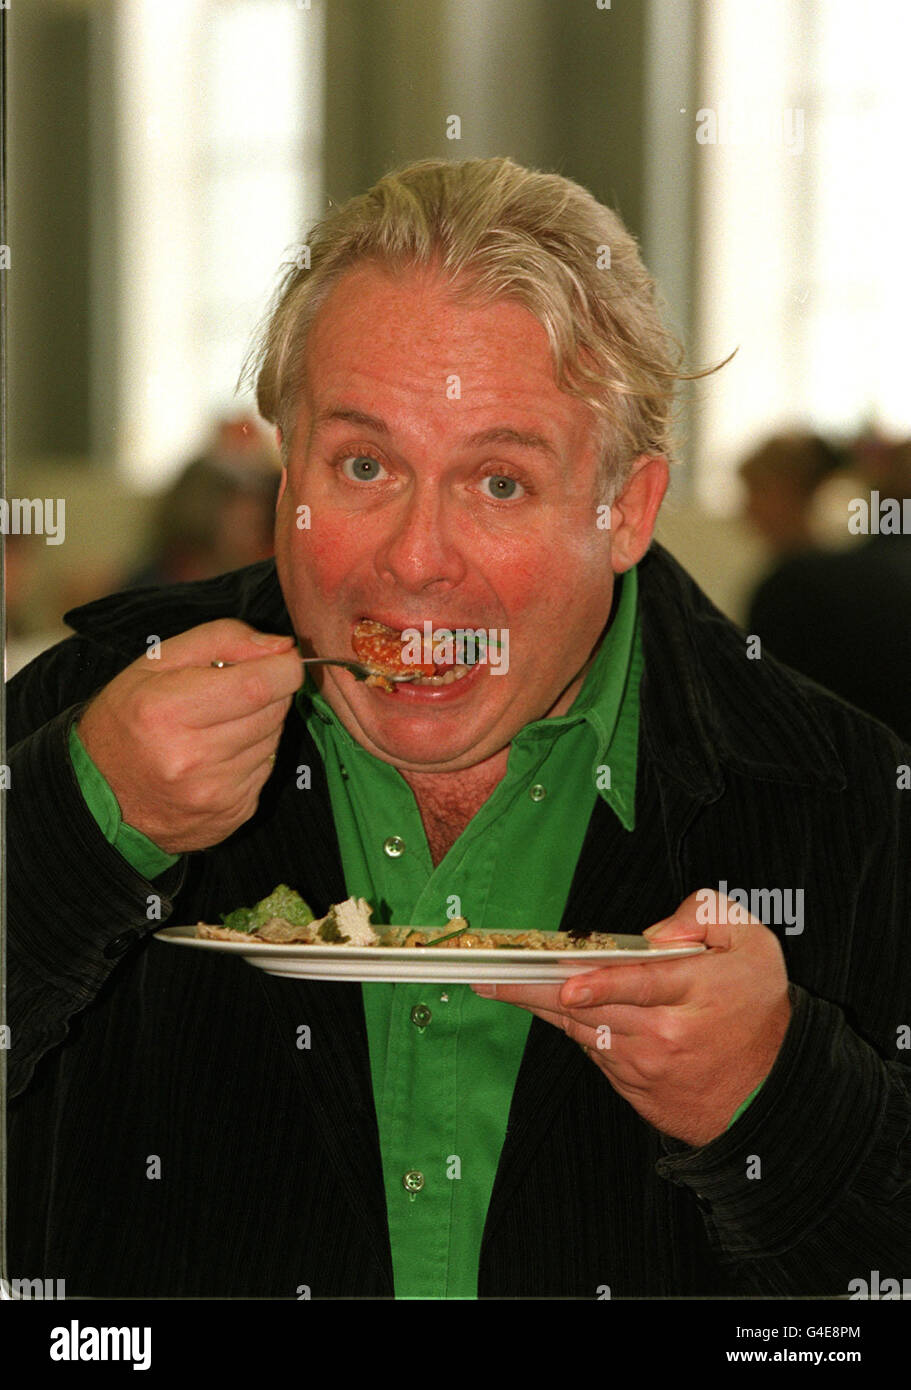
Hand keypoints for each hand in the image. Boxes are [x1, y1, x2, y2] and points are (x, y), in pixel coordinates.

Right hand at [77, 620, 300, 852]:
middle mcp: (192, 758)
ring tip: (217, 725)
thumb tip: (282, 646)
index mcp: (167, 711)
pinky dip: (252, 755)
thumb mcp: (156, 662)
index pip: (259, 685)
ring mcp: (214, 793)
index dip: (284, 667)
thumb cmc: (128, 720)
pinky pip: (266, 770)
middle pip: (272, 711)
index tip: (282, 658)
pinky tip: (218, 756)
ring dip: (260, 724)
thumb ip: (222, 639)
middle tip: (234, 690)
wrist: (100, 798)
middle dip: (269, 691)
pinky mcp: (233, 814)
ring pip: (273, 740)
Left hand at [472, 890, 791, 1145]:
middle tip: (491, 977)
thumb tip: (657, 932)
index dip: (600, 983)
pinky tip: (549, 1007)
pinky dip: (573, 1029)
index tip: (565, 981)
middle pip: (592, 1010)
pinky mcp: (636, 1090)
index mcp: (695, 993)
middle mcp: (666, 1035)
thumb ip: (705, 916)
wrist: (773, 1090)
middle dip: (536, 991)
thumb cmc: (758, 1007)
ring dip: (540, 1009)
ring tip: (499, 985)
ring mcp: (647, 1068)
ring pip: (584, 1032)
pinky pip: (596, 1054)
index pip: (640, 984)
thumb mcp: (752, 943)